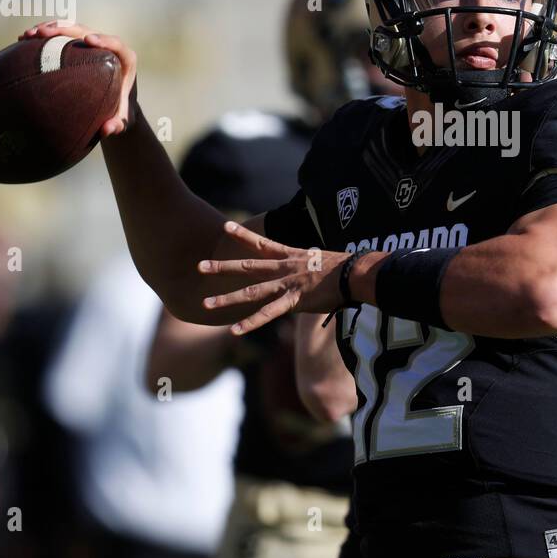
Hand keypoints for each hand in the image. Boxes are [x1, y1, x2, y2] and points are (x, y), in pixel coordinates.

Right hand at [18, 21, 137, 137]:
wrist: (114, 97)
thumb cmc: (117, 106)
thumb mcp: (120, 118)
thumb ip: (117, 124)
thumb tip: (107, 129)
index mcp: (124, 60)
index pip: (116, 44)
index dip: (103, 39)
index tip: (87, 40)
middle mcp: (107, 46)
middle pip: (86, 31)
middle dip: (65, 29)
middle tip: (44, 33)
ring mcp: (90, 41)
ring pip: (70, 29)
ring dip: (49, 29)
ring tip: (28, 34)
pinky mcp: (77, 42)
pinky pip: (60, 35)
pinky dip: (42, 35)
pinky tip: (23, 39)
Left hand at [198, 222, 352, 334]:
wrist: (356, 274)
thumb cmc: (346, 268)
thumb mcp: (322, 260)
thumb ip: (308, 266)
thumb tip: (306, 271)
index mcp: (292, 256)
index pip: (261, 242)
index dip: (242, 235)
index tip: (224, 226)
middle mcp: (285, 268)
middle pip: (248, 267)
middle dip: (223, 267)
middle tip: (200, 265)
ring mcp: (287, 285)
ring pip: (251, 292)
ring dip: (226, 298)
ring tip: (205, 304)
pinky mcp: (294, 301)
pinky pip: (268, 314)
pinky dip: (251, 323)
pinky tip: (234, 331)